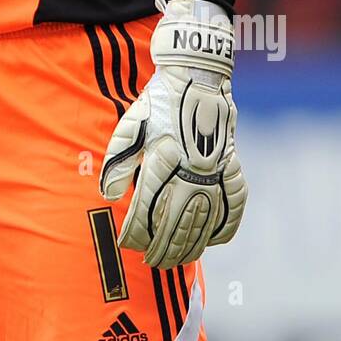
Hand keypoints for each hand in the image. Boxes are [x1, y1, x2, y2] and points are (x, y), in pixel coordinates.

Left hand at [99, 0, 246, 267]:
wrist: (198, 77)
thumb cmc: (158, 101)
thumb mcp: (129, 125)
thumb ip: (117, 162)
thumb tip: (107, 196)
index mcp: (162, 162)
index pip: (146, 212)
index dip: (134, 234)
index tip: (126, 245)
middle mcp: (190, 174)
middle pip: (176, 226)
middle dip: (161, 250)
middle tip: (150, 262)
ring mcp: (215, 174)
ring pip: (204, 224)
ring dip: (189, 247)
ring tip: (176, 261)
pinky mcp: (232, 169)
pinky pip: (233, 208)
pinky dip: (224, 229)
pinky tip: (213, 241)